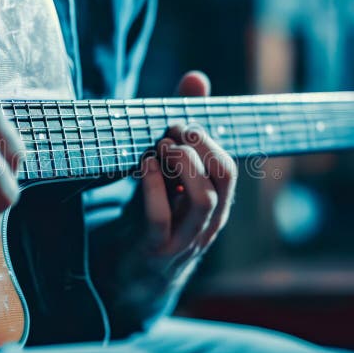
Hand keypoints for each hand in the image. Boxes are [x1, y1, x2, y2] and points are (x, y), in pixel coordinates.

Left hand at [137, 71, 237, 277]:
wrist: (126, 274)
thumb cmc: (149, 214)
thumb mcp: (167, 176)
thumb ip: (183, 130)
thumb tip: (197, 77)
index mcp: (214, 204)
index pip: (227, 166)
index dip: (206, 138)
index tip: (177, 122)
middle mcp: (206, 223)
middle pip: (224, 177)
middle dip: (201, 145)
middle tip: (172, 131)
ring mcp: (182, 239)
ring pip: (204, 200)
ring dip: (183, 165)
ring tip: (161, 148)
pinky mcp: (154, 250)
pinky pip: (161, 218)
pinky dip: (153, 187)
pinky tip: (143, 166)